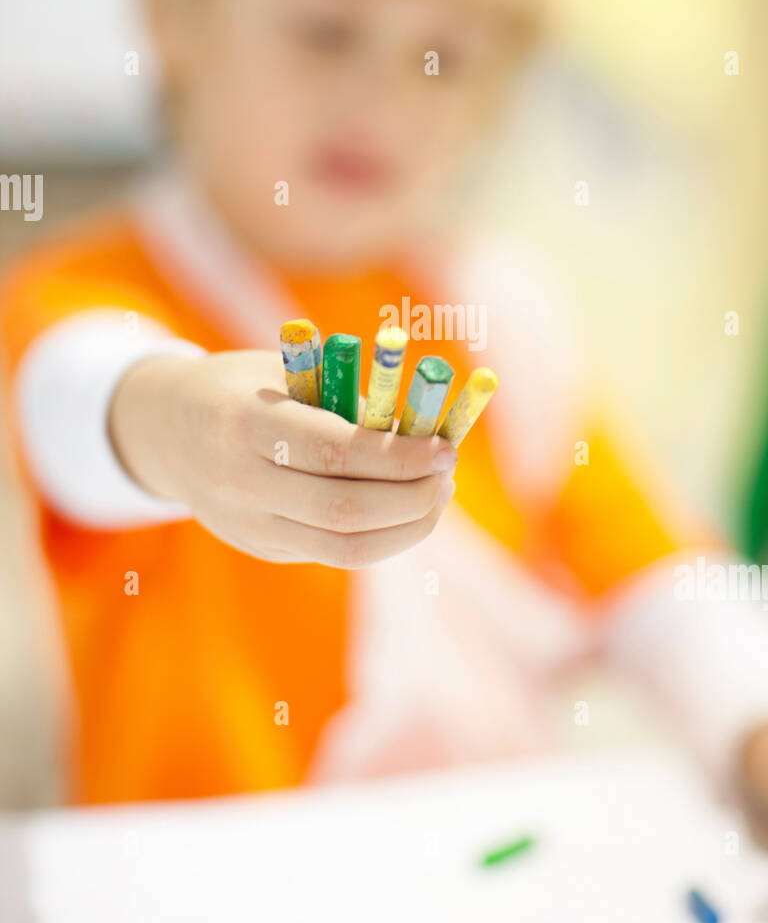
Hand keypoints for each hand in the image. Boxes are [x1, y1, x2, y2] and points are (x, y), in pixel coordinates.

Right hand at [109, 349, 455, 567]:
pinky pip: (334, 551)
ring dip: (406, 526)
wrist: (164, 430)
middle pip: (345, 511)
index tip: (445, 448)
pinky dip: (382, 534)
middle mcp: (241, 483)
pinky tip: (405, 507)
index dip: (398, 457)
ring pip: (345, 547)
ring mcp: (248, 526)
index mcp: (245, 424)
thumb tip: (424, 432)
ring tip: (437, 494)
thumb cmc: (243, 386)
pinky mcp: (262, 548)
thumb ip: (349, 401)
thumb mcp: (288, 371)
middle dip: (412, 498)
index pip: (335, 452)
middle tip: (448, 475)